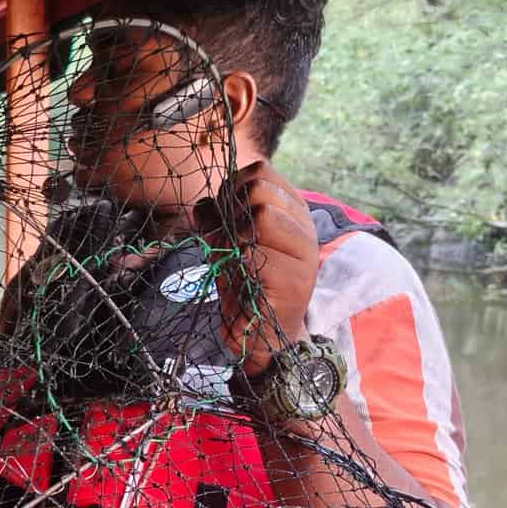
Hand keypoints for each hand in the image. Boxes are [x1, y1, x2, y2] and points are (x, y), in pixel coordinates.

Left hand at [197, 160, 317, 375]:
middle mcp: (304, 226)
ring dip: (234, 235)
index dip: (231, 188)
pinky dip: (237, 262)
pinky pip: (255, 254)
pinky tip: (239, 276)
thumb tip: (202, 205)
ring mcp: (304, 254)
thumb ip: (216, 219)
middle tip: (224, 238)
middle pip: (259, 190)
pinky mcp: (294, 281)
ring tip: (232, 256)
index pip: (260, 172)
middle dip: (230, 212)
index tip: (222, 215)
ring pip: (262, 216)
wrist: (261, 335)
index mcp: (291, 210)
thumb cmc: (246, 283)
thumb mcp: (226, 241)